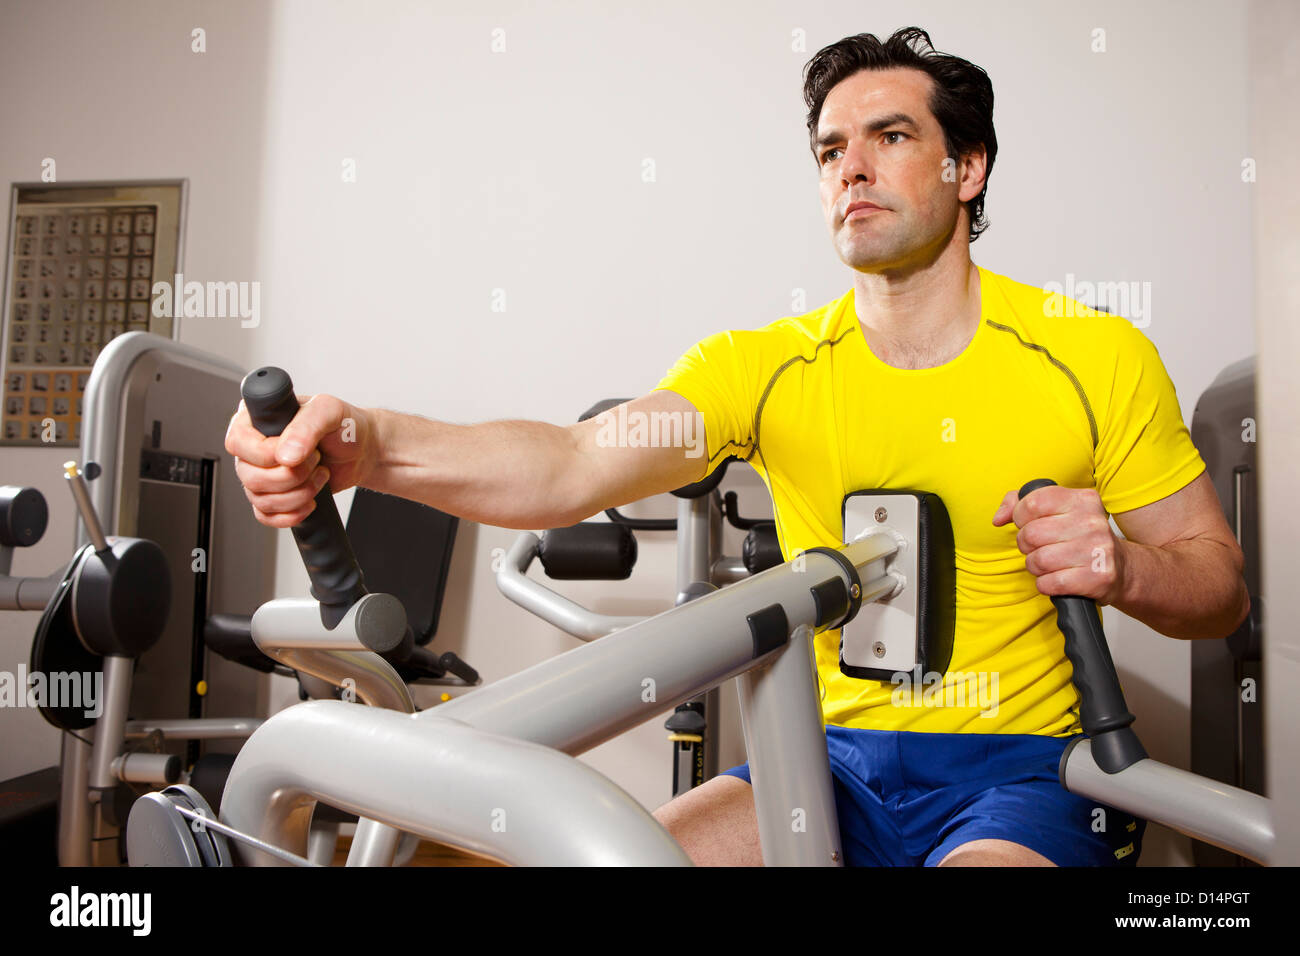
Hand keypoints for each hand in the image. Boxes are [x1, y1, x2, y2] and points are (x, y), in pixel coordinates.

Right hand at [224, 393, 375, 527]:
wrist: (362, 451)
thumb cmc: (343, 426)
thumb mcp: (329, 412)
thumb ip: (306, 427)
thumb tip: (285, 456)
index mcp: (256, 420)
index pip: (237, 442)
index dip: (266, 454)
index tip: (297, 452)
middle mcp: (253, 448)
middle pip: (249, 476)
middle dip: (292, 476)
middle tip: (316, 461)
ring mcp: (260, 474)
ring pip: (260, 499)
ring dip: (298, 494)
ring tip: (320, 475)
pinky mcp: (272, 496)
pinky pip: (266, 516)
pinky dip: (292, 514)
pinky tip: (311, 501)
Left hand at [992, 484, 1126, 604]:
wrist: (1123, 568)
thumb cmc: (1081, 538)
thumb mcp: (1059, 511)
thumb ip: (1021, 505)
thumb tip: (998, 518)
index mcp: (1082, 500)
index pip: (1032, 503)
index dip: (1020, 517)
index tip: (1028, 524)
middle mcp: (1092, 522)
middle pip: (1030, 534)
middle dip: (1027, 546)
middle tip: (1040, 548)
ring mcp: (1097, 550)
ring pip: (1037, 560)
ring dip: (1036, 567)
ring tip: (1050, 564)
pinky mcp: (1097, 577)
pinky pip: (1049, 583)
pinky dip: (1046, 584)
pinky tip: (1058, 579)